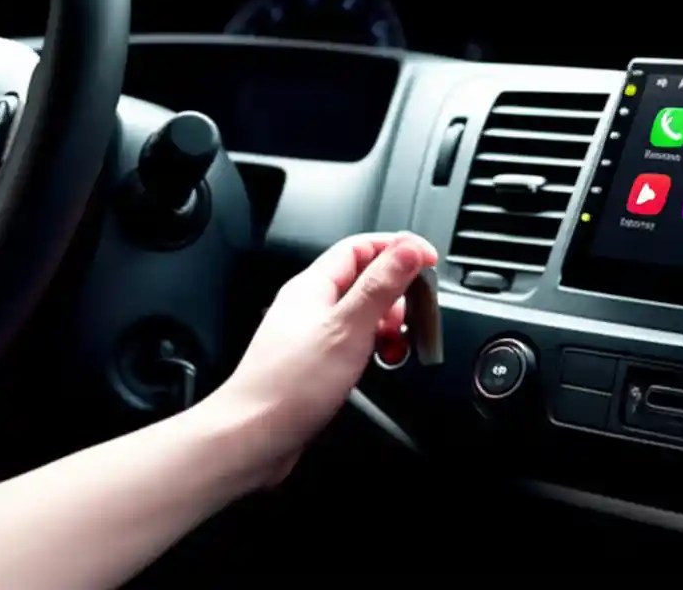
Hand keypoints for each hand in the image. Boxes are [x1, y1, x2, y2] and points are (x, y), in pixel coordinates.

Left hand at [198, 231, 436, 486]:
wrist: (254, 437)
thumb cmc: (290, 386)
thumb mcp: (348, 328)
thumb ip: (381, 286)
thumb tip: (409, 249)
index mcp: (314, 286)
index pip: (361, 246)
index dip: (397, 248)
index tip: (428, 261)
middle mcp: (312, 305)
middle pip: (367, 279)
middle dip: (398, 294)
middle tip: (415, 314)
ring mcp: (315, 334)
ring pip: (365, 313)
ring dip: (389, 324)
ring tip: (398, 344)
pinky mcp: (319, 361)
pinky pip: (357, 341)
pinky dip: (377, 347)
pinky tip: (381, 363)